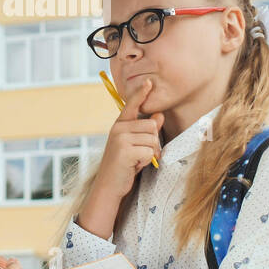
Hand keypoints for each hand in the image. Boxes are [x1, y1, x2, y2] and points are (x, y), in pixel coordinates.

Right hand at [95, 77, 164, 198]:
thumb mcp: (135, 145)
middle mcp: (118, 128)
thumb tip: (159, 116)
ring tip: (139, 160)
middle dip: (153, 141)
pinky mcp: (124, 151)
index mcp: (119, 125)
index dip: (141, 93)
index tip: (148, 82)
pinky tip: (135, 165)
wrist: (109, 186)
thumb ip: (146, 130)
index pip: (131, 105)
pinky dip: (147, 161)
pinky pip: (149, 151)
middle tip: (144, 153)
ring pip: (152, 138)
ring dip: (151, 152)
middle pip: (151, 125)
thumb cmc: (124, 165)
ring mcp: (120, 139)